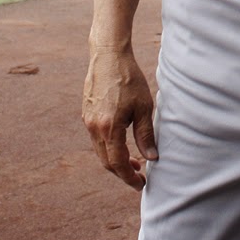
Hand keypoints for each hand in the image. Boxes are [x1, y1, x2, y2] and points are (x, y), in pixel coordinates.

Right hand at [83, 44, 157, 190]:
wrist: (108, 55)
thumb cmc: (129, 79)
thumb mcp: (143, 107)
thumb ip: (145, 135)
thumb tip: (152, 158)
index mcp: (108, 128)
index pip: (117, 163)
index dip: (128, 177)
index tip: (140, 184)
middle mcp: (94, 127)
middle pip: (106, 161)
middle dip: (122, 172)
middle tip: (139, 175)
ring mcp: (88, 120)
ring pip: (100, 150)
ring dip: (115, 159)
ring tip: (134, 160)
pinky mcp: (87, 113)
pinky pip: (96, 138)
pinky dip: (109, 146)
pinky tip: (122, 141)